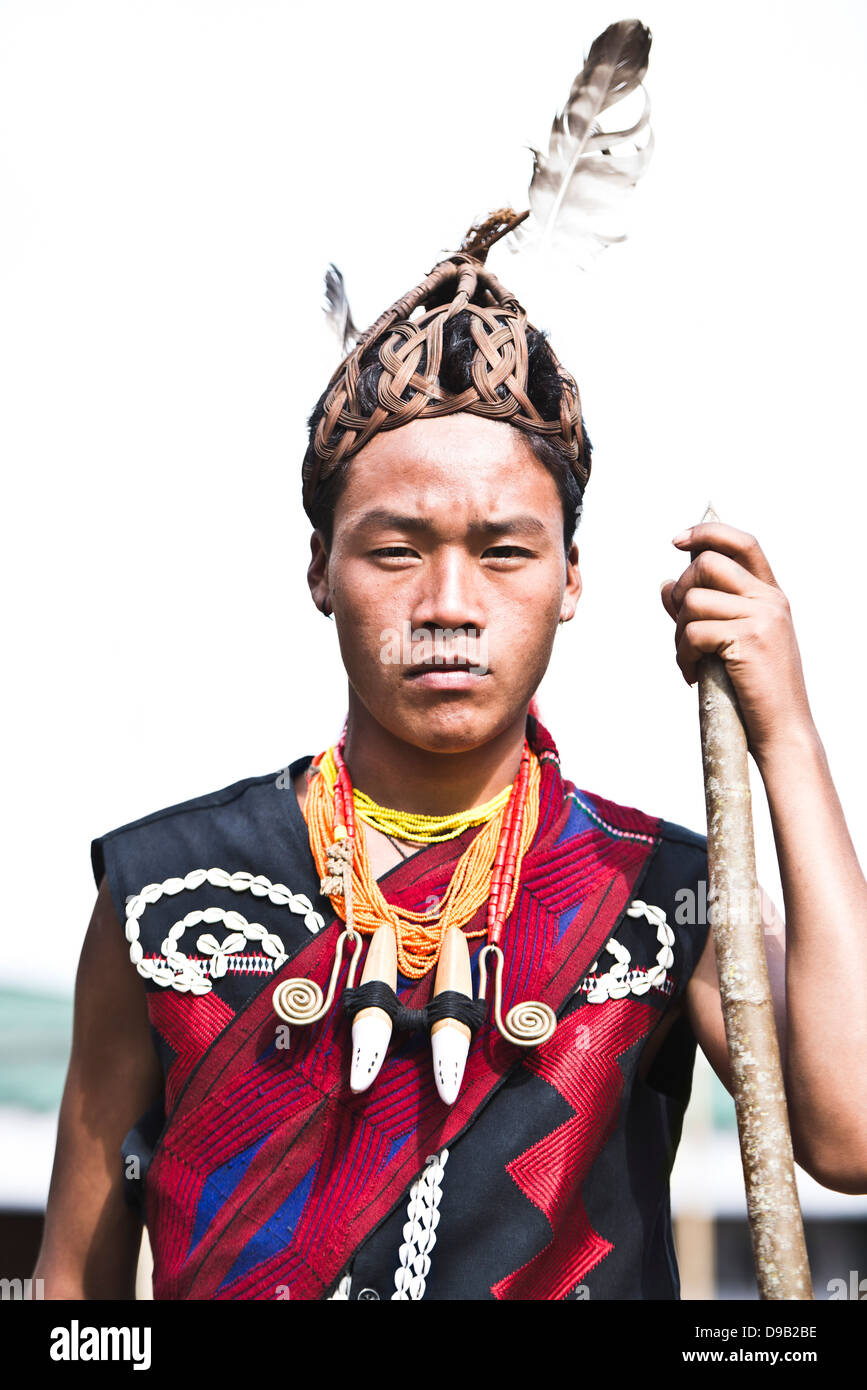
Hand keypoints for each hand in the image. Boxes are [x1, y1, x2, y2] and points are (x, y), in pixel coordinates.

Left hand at [659, 522, 813, 762]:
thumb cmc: (754, 690)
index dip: (707, 533)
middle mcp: (771, 599)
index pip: (742, 542)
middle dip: (681, 592)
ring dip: (678, 633)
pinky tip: (692, 675)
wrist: (782, 730)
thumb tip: (664, 585)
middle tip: (682, 627)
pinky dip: (683, 655)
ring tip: (689, 659)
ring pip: (693, 600)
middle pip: (707, 564)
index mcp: (771, 595)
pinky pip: (693, 631)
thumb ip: (702, 610)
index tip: (678, 540)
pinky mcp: (749, 638)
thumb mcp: (731, 641)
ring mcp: (762, 617)